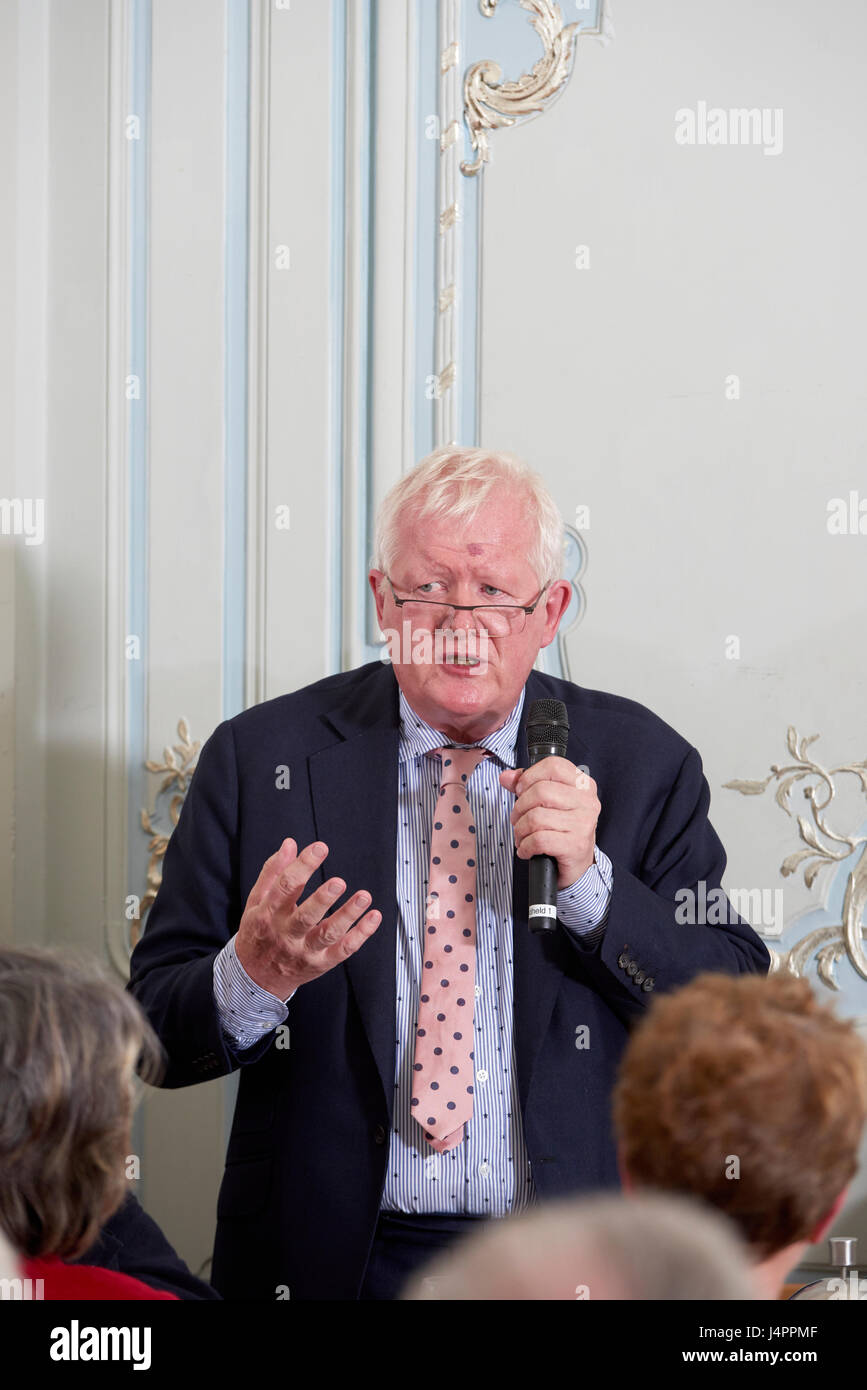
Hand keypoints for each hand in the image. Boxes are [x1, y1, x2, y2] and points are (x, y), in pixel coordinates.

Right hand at [235, 838, 380, 998]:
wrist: (255, 977)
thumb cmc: (258, 932)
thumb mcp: (256, 901)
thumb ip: (273, 872)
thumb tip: (290, 844)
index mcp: (268, 914)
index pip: (285, 887)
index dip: (302, 866)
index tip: (320, 848)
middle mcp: (286, 934)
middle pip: (305, 917)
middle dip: (323, 899)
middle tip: (339, 882)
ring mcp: (304, 951)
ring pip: (327, 934)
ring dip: (347, 915)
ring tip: (363, 896)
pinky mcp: (321, 963)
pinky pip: (344, 950)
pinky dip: (361, 934)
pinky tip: (373, 916)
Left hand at [499, 757, 599, 889]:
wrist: (578, 865)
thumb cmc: (562, 830)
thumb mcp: (549, 803)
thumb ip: (526, 786)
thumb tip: (506, 777)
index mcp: (583, 785)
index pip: (553, 765)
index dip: (529, 776)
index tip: (521, 790)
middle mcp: (587, 802)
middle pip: (540, 791)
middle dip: (520, 808)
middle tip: (518, 819)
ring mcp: (583, 823)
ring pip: (536, 817)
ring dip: (520, 830)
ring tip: (522, 836)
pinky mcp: (575, 845)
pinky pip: (539, 839)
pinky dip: (525, 846)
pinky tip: (527, 850)